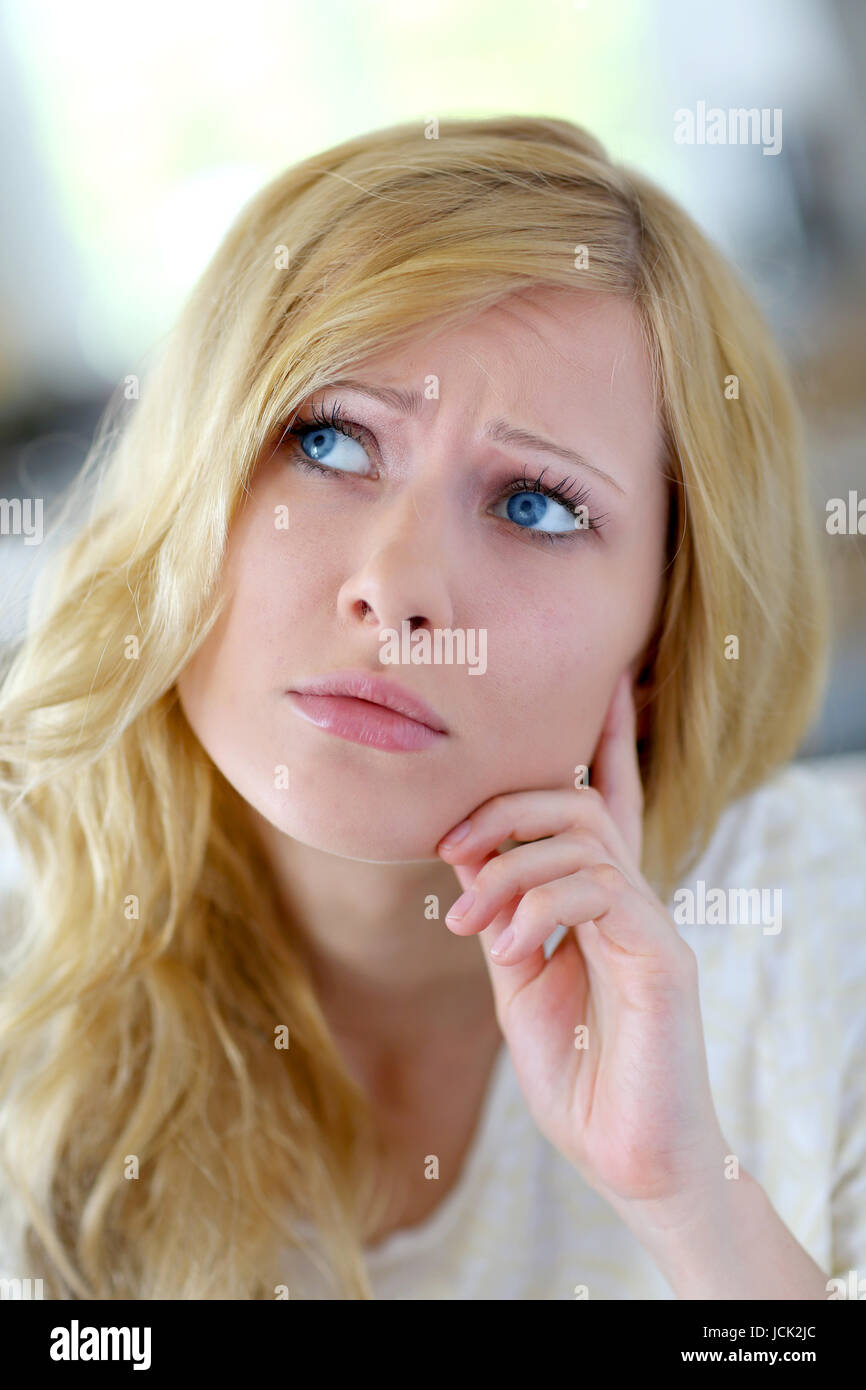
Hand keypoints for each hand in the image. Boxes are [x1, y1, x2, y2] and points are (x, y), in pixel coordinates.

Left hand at [437, 670, 728, 1213]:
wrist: (629, 1159)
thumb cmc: (578, 1074)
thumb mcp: (521, 985)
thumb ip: (506, 917)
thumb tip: (469, 862)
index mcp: (602, 903)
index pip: (608, 802)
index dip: (608, 739)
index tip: (610, 678)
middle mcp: (633, 901)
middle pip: (579, 802)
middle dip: (505, 807)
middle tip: (451, 851)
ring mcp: (651, 926)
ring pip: (581, 837)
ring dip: (506, 867)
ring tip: (468, 921)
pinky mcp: (661, 958)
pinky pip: (597, 889)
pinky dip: (537, 905)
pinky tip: (509, 946)